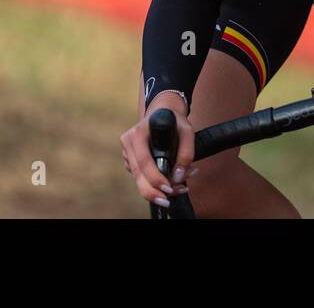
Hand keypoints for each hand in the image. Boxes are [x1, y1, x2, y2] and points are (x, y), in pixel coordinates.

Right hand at [120, 91, 196, 208]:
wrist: (164, 111)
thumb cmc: (175, 120)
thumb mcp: (187, 130)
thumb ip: (186, 152)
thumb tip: (179, 176)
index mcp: (137, 134)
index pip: (144, 162)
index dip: (155, 178)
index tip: (168, 188)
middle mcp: (128, 143)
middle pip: (137, 175)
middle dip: (153, 191)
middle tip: (168, 201)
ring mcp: (127, 152)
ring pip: (138, 178)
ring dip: (156, 188)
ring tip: (178, 189)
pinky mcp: (131, 160)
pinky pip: (140, 176)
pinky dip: (153, 182)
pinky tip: (170, 182)